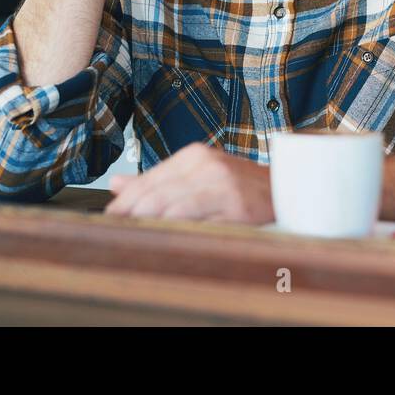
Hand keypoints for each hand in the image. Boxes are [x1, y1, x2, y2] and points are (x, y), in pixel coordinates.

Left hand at [105, 143, 273, 223]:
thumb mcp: (198, 173)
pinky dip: (181, 233)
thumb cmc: (239, 184)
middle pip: (157, 195)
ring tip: (136, 237)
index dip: (125, 202)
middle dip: (132, 216)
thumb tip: (117, 184)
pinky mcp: (238, 208)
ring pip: (174, 210)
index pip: (149, 179)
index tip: (109, 218)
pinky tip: (170, 239)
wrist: (286, 187)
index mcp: (195, 156)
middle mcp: (208, 166)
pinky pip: (200, 224)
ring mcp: (224, 186)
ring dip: (151, 226)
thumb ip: (158, 179)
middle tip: (116, 232)